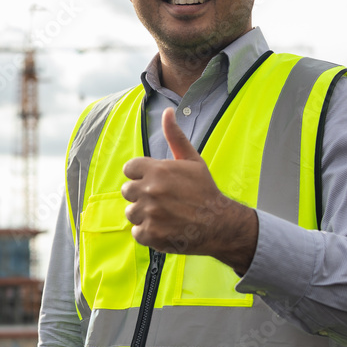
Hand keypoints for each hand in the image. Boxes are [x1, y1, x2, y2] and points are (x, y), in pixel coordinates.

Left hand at [121, 107, 257, 272]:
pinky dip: (148, 232)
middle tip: (161, 199)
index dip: (141, 175)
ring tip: (163, 214)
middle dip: (140, 195)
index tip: (154, 182)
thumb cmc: (205, 190)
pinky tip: (164, 227)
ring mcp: (149, 214)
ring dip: (144, 214)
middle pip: (127, 191)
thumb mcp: (192, 160)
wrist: (219, 223)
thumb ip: (175, 136)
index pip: (129, 169)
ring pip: (131, 212)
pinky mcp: (151, 234)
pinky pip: (137, 232)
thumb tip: (167, 111)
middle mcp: (150, 191)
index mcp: (157, 170)